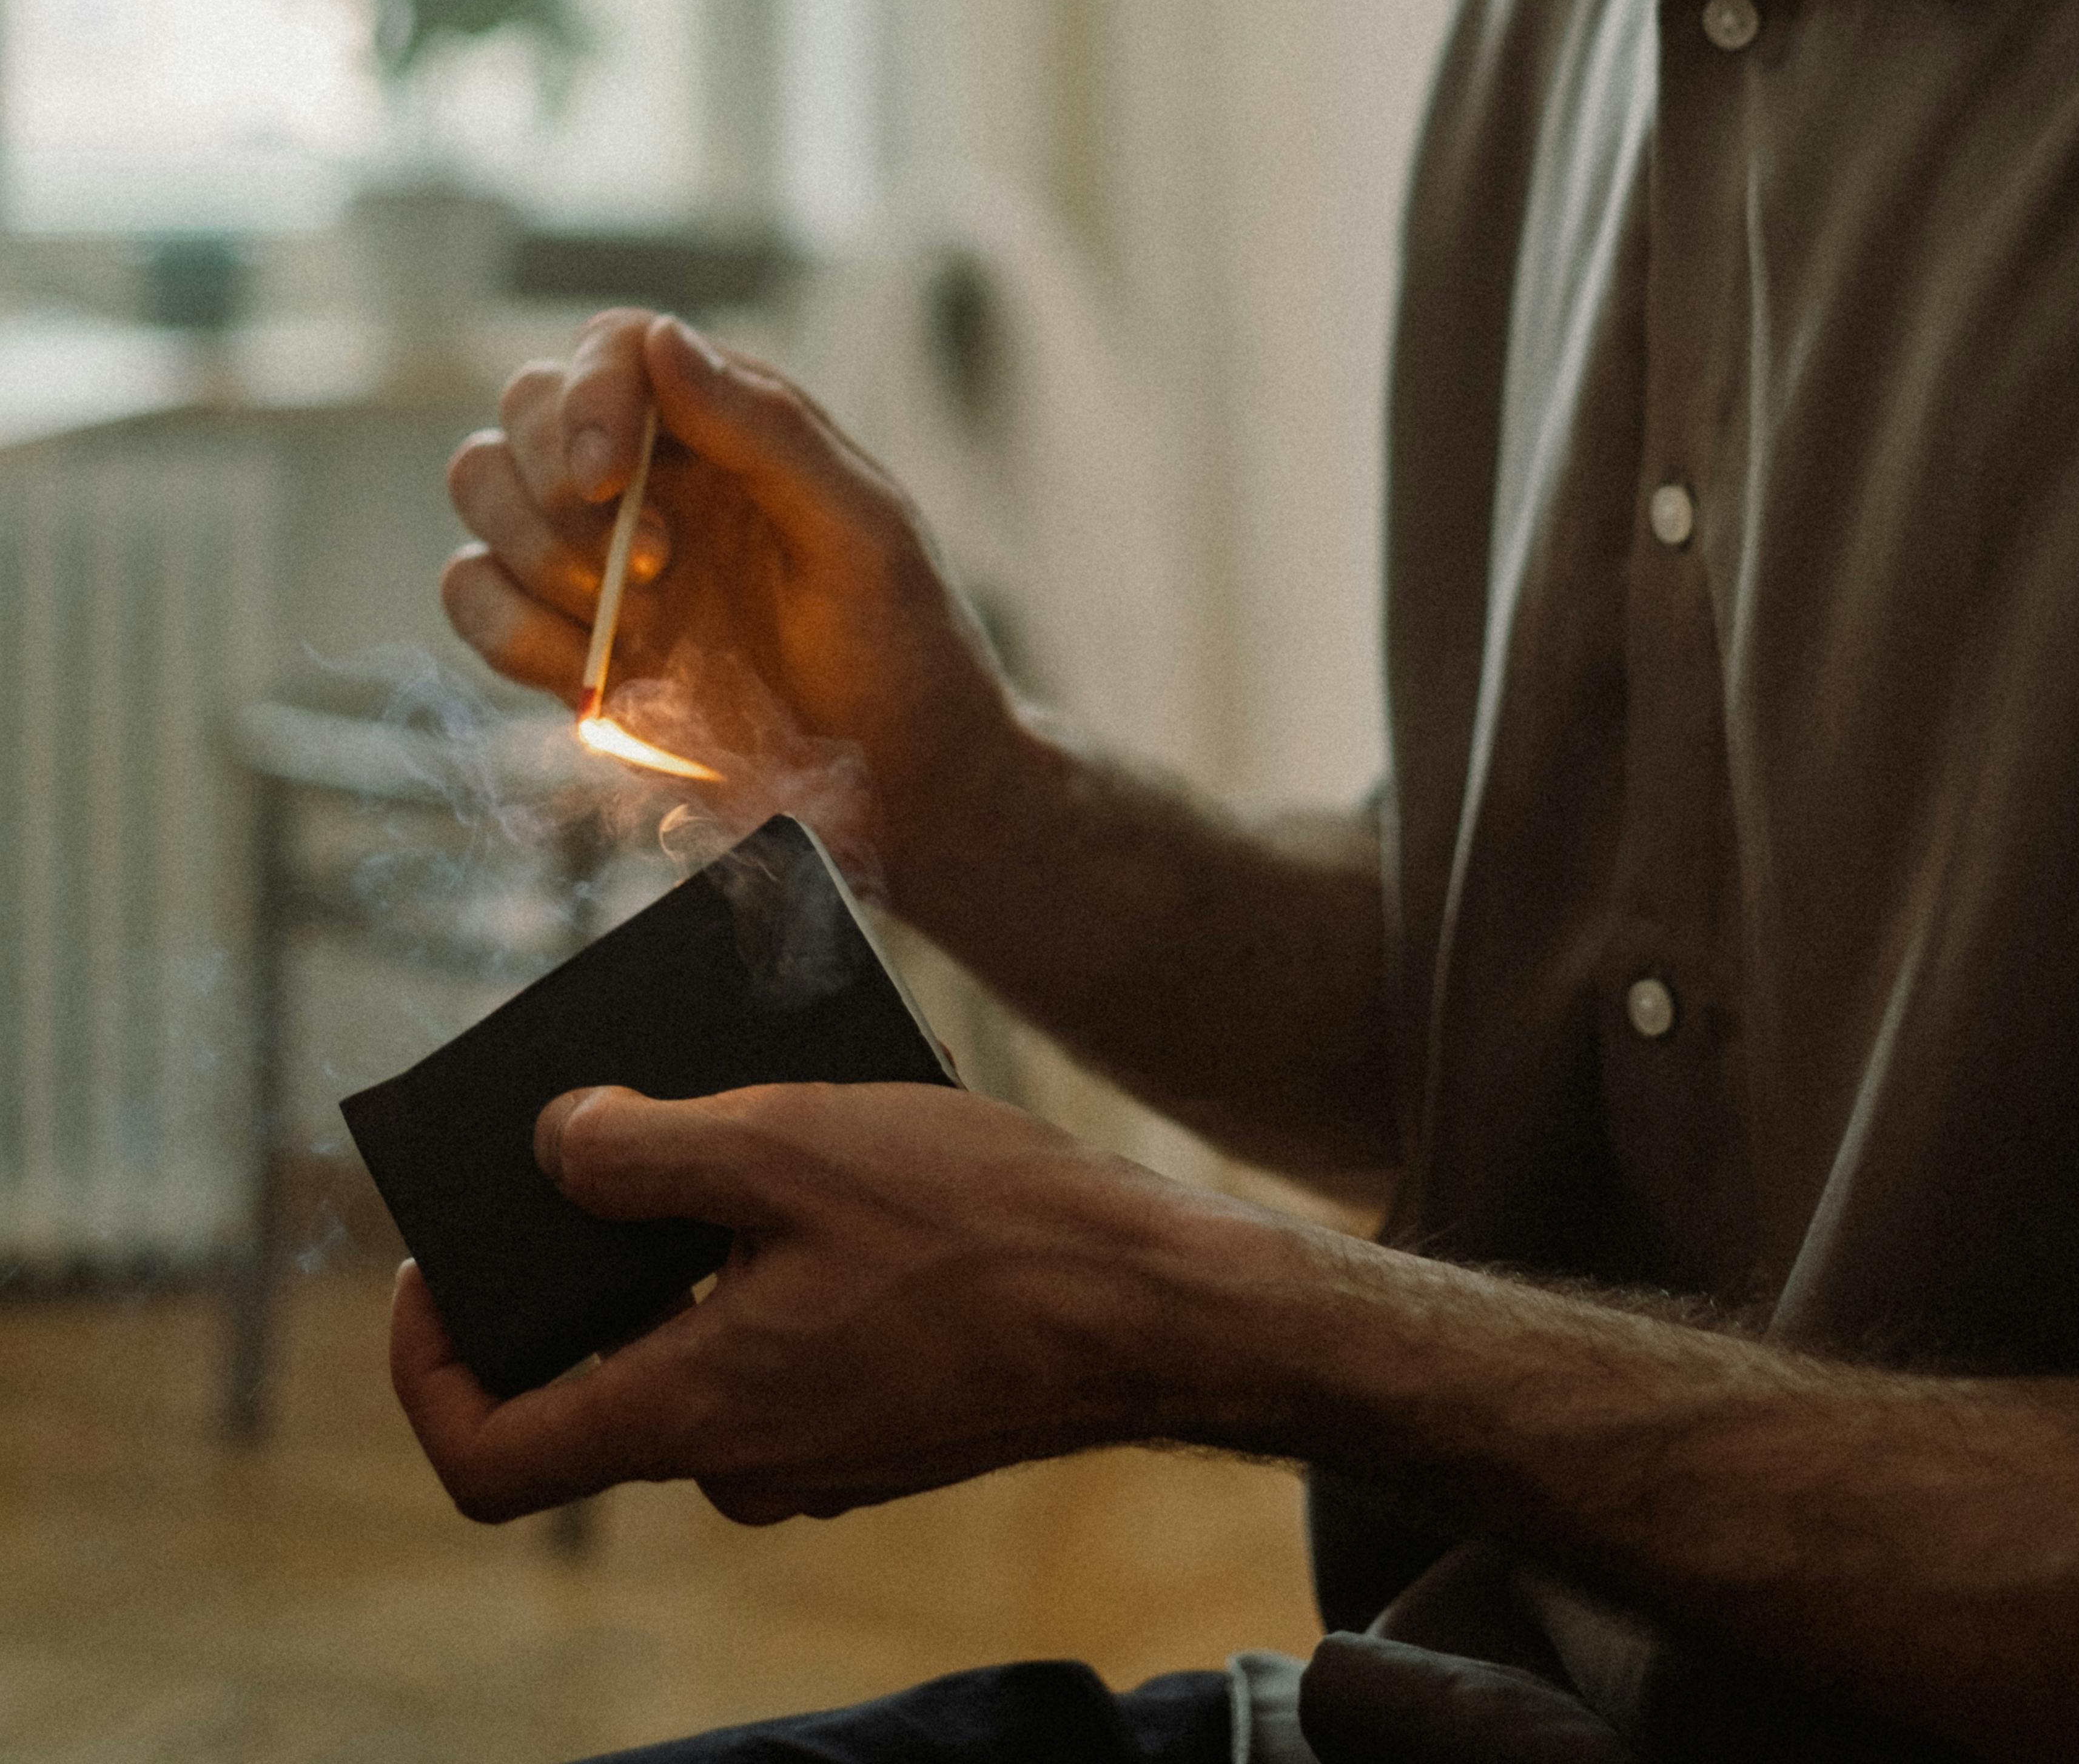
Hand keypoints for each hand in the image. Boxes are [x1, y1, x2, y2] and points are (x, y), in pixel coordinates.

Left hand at [389, 1078, 1180, 1523]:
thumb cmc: (980, 1228)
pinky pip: (780, 1344)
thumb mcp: (790, 1145)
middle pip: (596, 1377)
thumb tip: (553, 1144)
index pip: (493, 1457)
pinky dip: (775, 1260)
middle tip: (612, 1129)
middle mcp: (741, 1460)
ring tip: (755, 1117)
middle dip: (586, 1255)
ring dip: (698, 1243)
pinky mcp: (877, 1421)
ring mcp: (815, 1452)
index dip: (429, 1365)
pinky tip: (843, 1162)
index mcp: (694, 1412)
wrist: (1149, 1307)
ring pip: (699, 1347)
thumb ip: (646, 1151)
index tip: (439, 1265)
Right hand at [443, 315, 1011, 880]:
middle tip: (656, 564)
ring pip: (482, 483)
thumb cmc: (896, 637)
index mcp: (723, 417)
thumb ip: (766, 428)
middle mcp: (646, 467)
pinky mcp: (559, 630)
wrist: (891, 775)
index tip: (606, 476)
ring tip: (643, 621)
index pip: (615, 345)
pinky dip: (509, 629)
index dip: (588, 394)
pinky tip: (596, 675)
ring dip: (540, 554)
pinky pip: (471, 590)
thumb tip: (663, 338)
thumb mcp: (859, 528)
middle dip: (560, 486)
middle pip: (527, 407)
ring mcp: (594, 547)